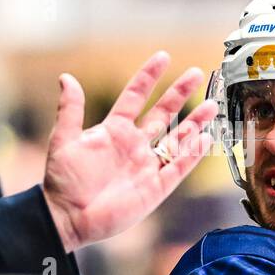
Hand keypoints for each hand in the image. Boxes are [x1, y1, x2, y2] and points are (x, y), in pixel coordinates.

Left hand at [41, 51, 217, 251]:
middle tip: (195, 74)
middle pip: (163, 114)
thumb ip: (70, 109)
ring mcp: (146, 166)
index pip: (135, 97)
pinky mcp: (155, 188)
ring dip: (194, 122)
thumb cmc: (62, 181)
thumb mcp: (64, 140)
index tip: (163, 57)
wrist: (67, 217)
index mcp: (113, 131)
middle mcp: (133, 145)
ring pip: (177, 139)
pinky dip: (192, 154)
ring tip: (211, 105)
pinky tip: (205, 138)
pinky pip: (178, 168)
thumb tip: (66, 78)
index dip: (148, 77)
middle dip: (179, 93)